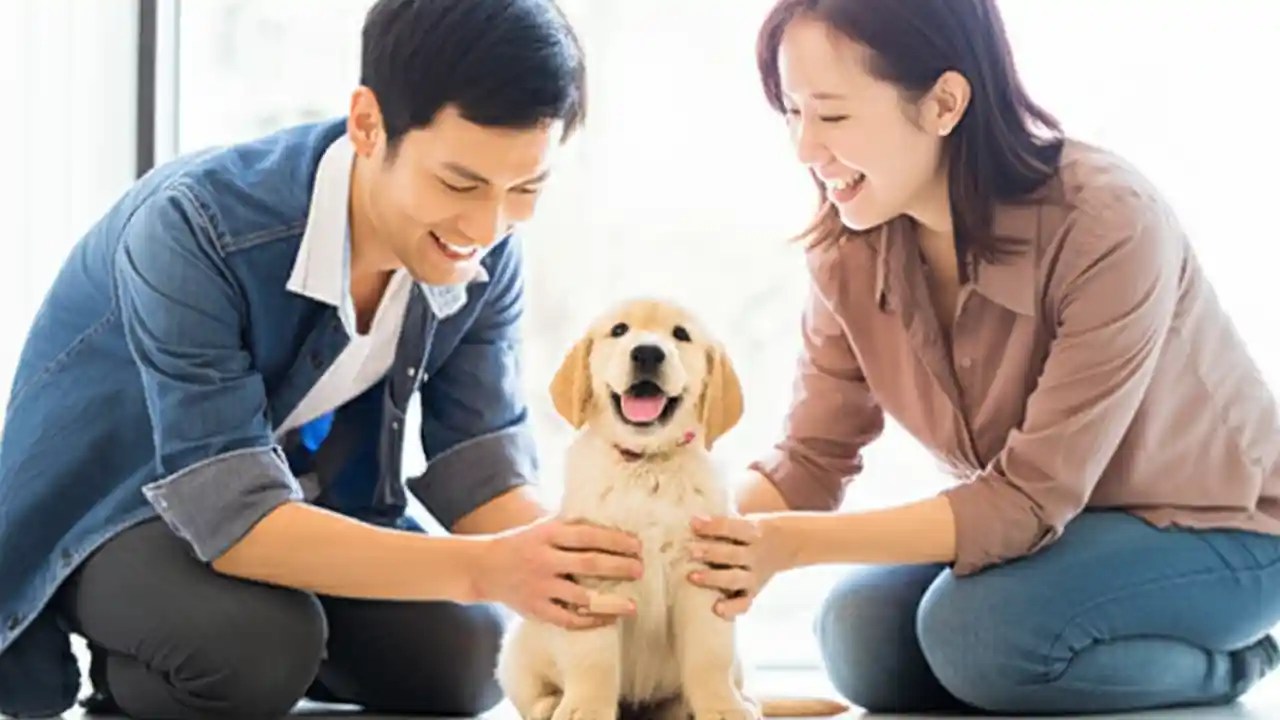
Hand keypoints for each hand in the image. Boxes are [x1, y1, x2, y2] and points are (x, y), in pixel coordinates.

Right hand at [473, 517, 643, 628]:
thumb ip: (570, 525)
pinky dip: (590, 621)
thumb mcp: (541, 526)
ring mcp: (539, 587)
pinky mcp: (536, 609)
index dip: (615, 540)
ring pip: (580, 595)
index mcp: (547, 534)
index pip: (587, 535)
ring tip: (632, 605)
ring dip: (609, 601)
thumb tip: (608, 516)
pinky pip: (567, 618)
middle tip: (640, 570)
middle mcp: (544, 559)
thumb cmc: (521, 543)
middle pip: (588, 563)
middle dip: (618, 567)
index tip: (637, 546)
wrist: (482, 567)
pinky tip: (608, 619)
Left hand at [687, 514, 787, 618]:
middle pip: (733, 555)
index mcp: (755, 532)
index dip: (713, 526)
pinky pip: (744, 603)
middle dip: (711, 553)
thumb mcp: (750, 520)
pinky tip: (717, 609)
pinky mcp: (754, 592)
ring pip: (736, 579)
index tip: (693, 524)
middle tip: (690, 552)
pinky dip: (732, 608)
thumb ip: (726, 522)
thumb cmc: (758, 529)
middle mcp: (756, 555)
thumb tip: (694, 521)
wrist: (793, 543)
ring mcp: (755, 576)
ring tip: (693, 576)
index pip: (733, 528)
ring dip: (714, 578)